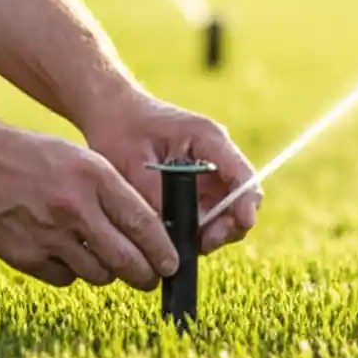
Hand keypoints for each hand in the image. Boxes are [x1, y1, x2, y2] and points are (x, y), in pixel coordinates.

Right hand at [0, 123, 177, 289]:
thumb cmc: (37, 159)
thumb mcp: (83, 160)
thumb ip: (115, 193)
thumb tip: (149, 233)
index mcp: (94, 178)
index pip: (143, 224)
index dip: (163, 250)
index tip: (172, 263)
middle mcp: (74, 208)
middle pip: (126, 260)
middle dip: (146, 276)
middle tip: (151, 277)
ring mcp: (49, 236)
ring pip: (99, 274)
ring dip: (109, 272)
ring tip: (105, 258)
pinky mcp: (27, 257)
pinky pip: (65, 278)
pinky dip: (72, 271)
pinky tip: (65, 252)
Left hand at [82, 93, 261, 254]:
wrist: (111, 114)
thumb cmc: (120, 129)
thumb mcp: (131, 162)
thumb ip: (155, 196)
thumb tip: (170, 235)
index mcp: (207, 138)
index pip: (241, 173)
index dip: (246, 201)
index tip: (244, 222)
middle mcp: (216, 155)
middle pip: (242, 198)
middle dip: (230, 224)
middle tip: (205, 242)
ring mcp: (209, 172)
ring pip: (228, 211)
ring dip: (214, 230)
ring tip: (189, 243)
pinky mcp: (197, 186)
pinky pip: (209, 213)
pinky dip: (200, 229)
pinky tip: (179, 238)